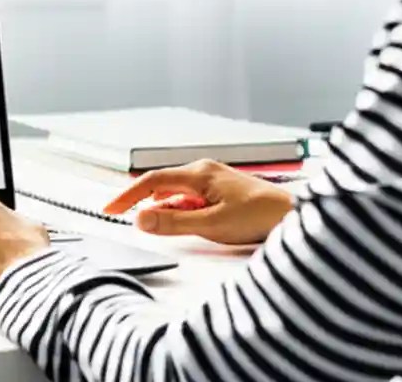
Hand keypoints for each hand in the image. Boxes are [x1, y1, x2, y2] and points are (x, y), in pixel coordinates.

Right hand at [104, 159, 293, 244]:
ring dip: (166, 211)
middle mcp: (202, 171)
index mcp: (198, 173)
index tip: (109, 210)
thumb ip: (173, 223)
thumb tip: (140, 220)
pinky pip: (190, 199)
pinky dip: (181, 212)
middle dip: (145, 205)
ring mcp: (211, 179)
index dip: (127, 196)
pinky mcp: (219, 190)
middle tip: (130, 222)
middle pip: (161, 186)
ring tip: (171, 229)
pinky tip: (190, 225)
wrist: (292, 214)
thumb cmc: (257, 216)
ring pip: (176, 194)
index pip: (151, 181)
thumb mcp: (211, 224)